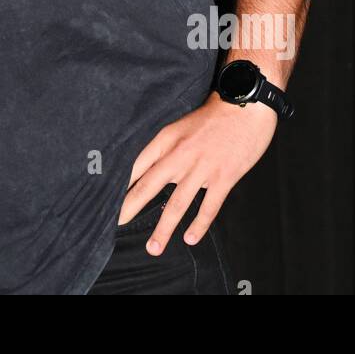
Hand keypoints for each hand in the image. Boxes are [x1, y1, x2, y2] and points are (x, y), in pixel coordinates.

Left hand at [116, 91, 278, 255]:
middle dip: (131, 208)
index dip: (122, 184)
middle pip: (149, 186)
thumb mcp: (181, 125)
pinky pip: (209, 207)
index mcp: (167, 139)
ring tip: (152, 248)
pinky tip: (190, 239)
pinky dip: (199, 225)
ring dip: (163, 229)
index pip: (137, 165)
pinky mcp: (224, 177)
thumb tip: (152, 169)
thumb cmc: (214, 114)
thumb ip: (167, 148)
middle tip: (116, 225)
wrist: (246, 105)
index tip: (108, 199)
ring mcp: (202, 168)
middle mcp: (180, 155)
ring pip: (177, 204)